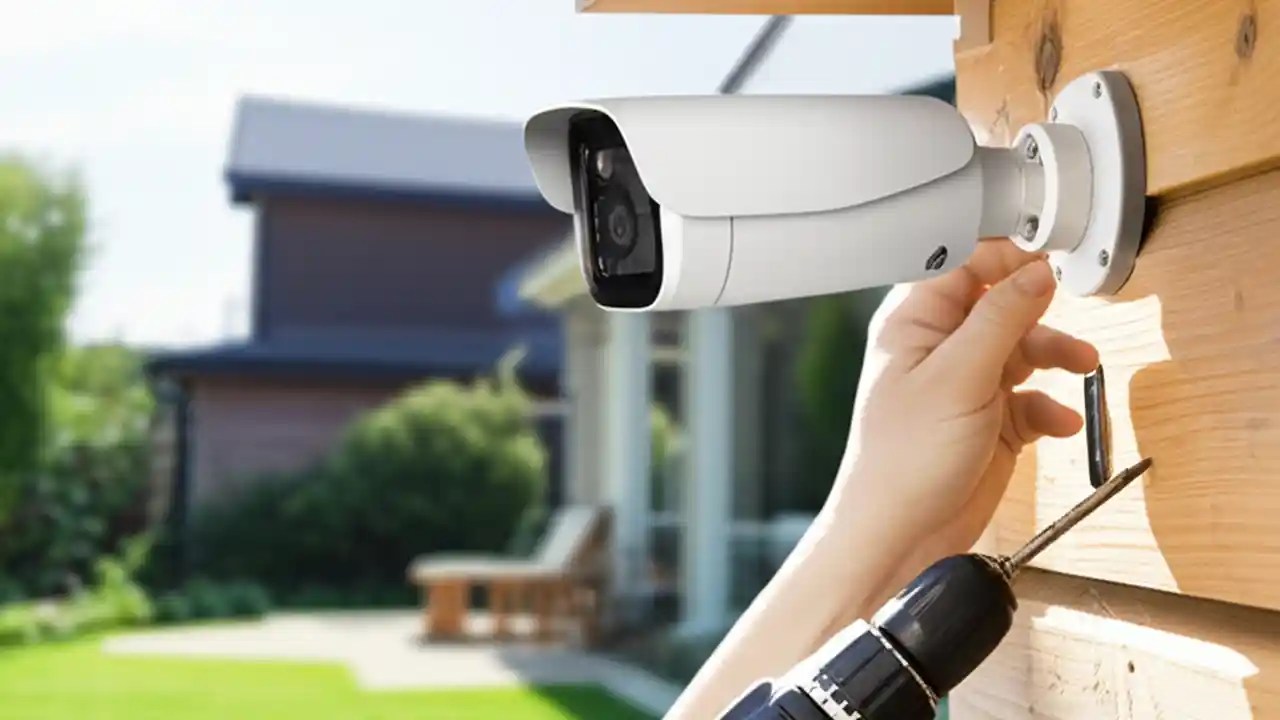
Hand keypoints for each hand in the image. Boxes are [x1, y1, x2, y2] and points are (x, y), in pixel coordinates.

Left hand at [826, 241, 1097, 568]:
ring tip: (1081, 364)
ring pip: (1022, 350)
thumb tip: (1037, 272)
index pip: (964, 265)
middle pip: (1001, 304)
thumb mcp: (959, 378)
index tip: (1050, 254)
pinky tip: (1059, 422)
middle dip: (1039, 308)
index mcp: (915, 324)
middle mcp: (939, 351)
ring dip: (1055, 355)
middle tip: (1069, 308)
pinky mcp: (988, 424)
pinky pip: (1030, 401)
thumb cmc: (903, 462)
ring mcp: (965, 387)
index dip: (1007, 255)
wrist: (901, 536)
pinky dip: (1050, 408)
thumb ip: (1001, 319)